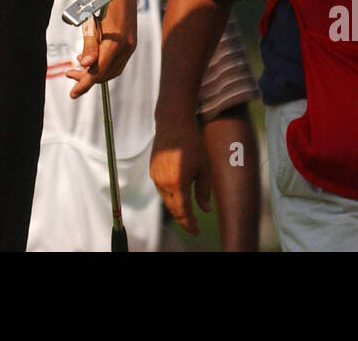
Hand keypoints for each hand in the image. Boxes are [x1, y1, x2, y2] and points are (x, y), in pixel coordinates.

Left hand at [64, 0, 135, 98]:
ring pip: (112, 68)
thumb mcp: (91, 21)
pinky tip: (91, 58)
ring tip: (77, 66)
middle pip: (106, 73)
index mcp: (116, 43)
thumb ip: (89, 45)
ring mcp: (131, 44)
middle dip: (87, 78)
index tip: (72, 93)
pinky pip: (117, 60)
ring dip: (96, 71)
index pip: (98, 72)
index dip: (84, 84)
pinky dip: (104, 63)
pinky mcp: (130, 40)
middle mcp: (127, 47)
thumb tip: (84, 65)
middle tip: (69, 73)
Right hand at [150, 116, 211, 235]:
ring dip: (176, 208)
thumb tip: (204, 209)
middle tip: (193, 225)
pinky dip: (170, 197)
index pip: (183, 212)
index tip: (196, 231)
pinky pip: (162, 190)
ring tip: (187, 213)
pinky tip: (178, 196)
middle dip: (183, 219)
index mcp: (178, 183)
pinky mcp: (152, 171)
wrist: (173, 124)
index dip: (190, 224)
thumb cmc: (192, 144)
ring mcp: (156, 177)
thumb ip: (204, 191)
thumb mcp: (204, 168)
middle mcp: (163, 182)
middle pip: (173, 209)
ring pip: (166, 200)